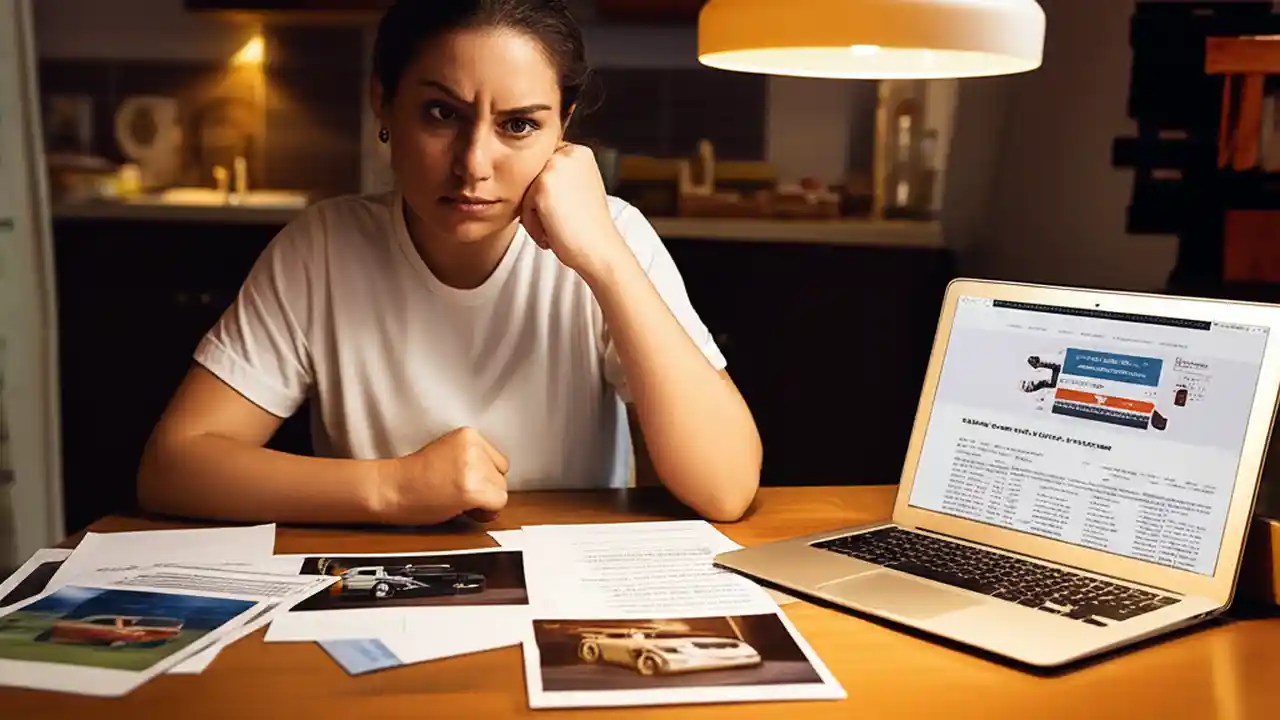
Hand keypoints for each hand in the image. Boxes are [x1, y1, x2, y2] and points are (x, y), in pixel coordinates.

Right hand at [381, 427, 508, 523]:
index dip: (484, 477)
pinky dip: (485, 512)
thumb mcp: (448, 453)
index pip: (498, 460)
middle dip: (486, 489)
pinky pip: (498, 503)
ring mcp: (473, 467)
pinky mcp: (472, 488)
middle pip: (502, 476)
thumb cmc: (414, 477)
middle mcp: (473, 447)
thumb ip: (473, 459)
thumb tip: (496, 478)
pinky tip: (465, 509)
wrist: (392, 489)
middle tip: (459, 494)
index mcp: (468, 434)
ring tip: (458, 501)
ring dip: (485, 502)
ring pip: (502, 491)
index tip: (464, 483)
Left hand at [520, 143, 629, 280]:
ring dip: (535, 215)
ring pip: (525, 192)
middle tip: (564, 221)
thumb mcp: (580, 188)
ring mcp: (555, 167)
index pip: (544, 169)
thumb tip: (529, 174)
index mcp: (580, 151)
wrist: (600, 250)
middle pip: (532, 178)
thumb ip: (560, 176)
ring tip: (558, 227)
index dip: (550, 195)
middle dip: (540, 204)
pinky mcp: (542, 185)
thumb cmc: (587, 228)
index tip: (567, 212)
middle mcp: (568, 152)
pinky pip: (522, 205)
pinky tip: (553, 232)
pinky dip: (533, 224)